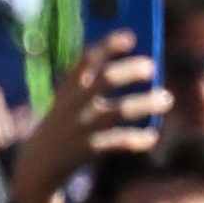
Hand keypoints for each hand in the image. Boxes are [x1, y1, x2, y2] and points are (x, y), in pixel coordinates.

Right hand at [9, 34, 168, 202]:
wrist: (37, 166)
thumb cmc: (63, 128)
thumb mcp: (67, 104)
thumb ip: (90, 88)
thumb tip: (130, 69)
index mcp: (67, 89)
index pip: (86, 60)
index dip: (108, 46)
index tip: (130, 36)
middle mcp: (73, 104)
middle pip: (106, 79)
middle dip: (131, 70)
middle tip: (152, 66)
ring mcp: (81, 127)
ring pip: (120, 110)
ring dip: (147, 103)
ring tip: (166, 98)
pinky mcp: (88, 150)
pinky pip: (120, 142)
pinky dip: (139, 138)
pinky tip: (152, 136)